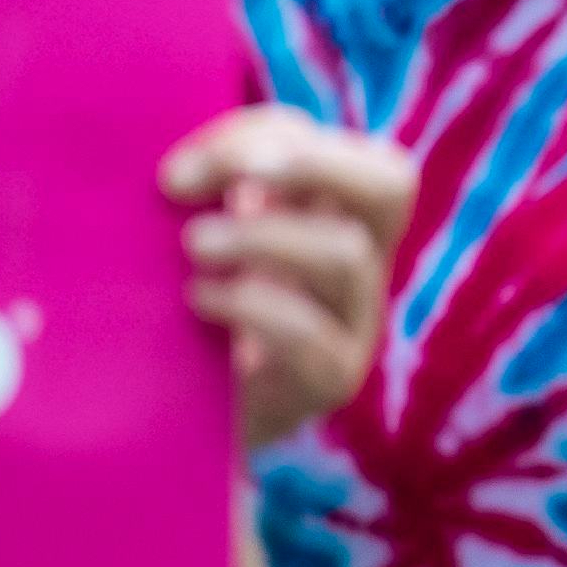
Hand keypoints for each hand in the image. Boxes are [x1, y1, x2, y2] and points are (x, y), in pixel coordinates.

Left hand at [161, 108, 413, 451]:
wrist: (175, 429)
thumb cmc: (181, 316)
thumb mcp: (197, 242)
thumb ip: (206, 194)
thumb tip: (184, 168)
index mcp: (336, 217)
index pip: (347, 147)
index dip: (275, 138)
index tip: (181, 169)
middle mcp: (361, 263)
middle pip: (391, 183)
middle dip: (309, 162)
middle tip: (230, 183)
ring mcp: (354, 323)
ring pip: (345, 254)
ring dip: (260, 238)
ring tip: (193, 246)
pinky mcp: (329, 380)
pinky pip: (311, 334)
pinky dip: (249, 305)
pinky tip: (198, 304)